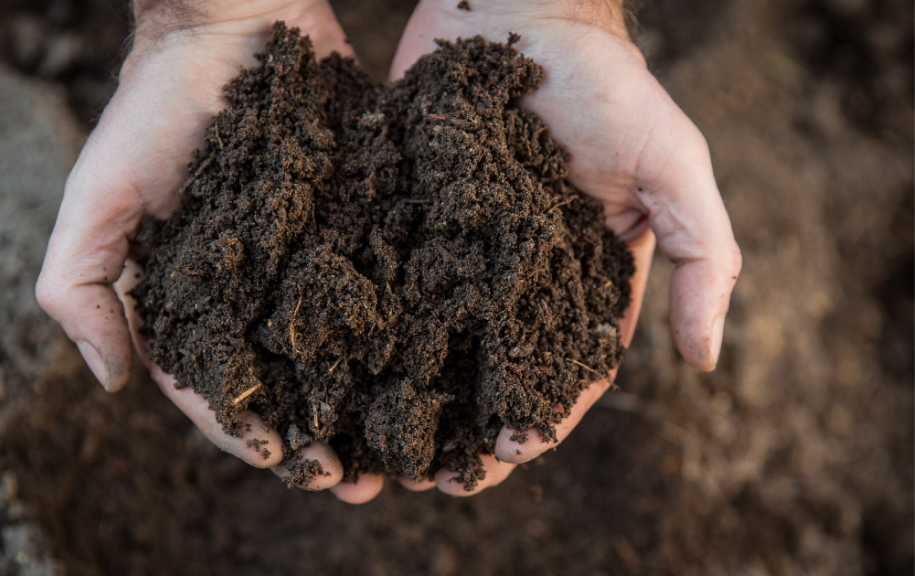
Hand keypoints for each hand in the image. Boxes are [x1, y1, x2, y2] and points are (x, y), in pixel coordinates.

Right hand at [36, 0, 358, 491]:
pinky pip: (384, 286)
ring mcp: (311, 262)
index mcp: (195, 302)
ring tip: (407, 448)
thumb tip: (109, 384)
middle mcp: (256, 294)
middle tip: (363, 481)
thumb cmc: (152, 109)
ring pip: (346, 350)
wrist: (230, 25)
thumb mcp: (96, 197)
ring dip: (374, 406)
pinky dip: (407, 332)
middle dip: (323, 438)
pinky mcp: (358, 226)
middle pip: (291, 385)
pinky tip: (436, 367)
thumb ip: (82, 289)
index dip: (248, 432)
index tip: (288, 462)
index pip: (217, 387)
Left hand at [339, 0, 740, 499]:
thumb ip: (703, 258)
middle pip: (487, 371)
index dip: (538, 417)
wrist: (515, 9)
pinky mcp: (403, 219)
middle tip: (430, 477)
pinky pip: (384, 284)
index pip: (562, 366)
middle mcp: (513, 275)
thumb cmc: (606, 85)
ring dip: (408, 400)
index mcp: (579, 276)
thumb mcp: (675, 166)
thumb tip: (710, 363)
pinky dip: (366, 333)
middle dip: (463, 428)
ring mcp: (453, 250)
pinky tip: (340, 372)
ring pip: (428, 343)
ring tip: (378, 446)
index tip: (507, 456)